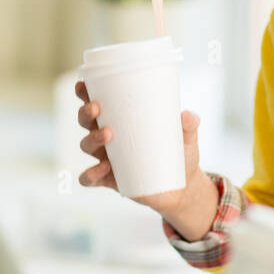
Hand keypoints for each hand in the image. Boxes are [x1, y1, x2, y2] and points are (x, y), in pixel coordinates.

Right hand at [75, 80, 206, 218]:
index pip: (95, 102)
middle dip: (85, 113)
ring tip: (109, 135)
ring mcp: (106, 159)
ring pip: (86, 145)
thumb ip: (190, 125)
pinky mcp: (110, 181)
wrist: (181, 188)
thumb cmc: (179, 154)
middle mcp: (107, 138)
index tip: (83, 85)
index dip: (84, 93)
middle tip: (97, 108)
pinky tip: (104, 169)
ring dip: (91, 138)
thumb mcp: (187, 138)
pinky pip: (89, 178)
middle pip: (85, 121)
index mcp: (120, 120)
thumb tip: (187, 115)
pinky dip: (90, 174)